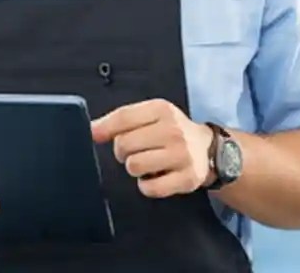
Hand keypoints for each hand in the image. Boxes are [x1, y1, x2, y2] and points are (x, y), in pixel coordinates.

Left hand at [90, 98, 214, 197]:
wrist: (208, 149)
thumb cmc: (169, 131)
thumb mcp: (149, 115)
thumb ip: (120, 120)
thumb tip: (91, 130)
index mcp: (161, 110)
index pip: (122, 118)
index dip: (104, 129)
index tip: (94, 135)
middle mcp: (173, 130)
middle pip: (124, 144)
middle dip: (122, 151)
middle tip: (134, 151)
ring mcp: (182, 155)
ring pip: (135, 166)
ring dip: (134, 168)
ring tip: (146, 163)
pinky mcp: (188, 178)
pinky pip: (150, 188)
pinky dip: (146, 186)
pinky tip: (155, 177)